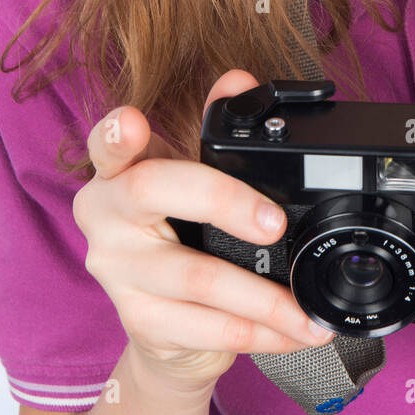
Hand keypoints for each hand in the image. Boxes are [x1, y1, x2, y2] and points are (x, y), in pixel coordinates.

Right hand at [73, 69, 335, 396]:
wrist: (165, 324)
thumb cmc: (183, 232)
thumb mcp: (197, 179)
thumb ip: (216, 128)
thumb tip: (239, 81)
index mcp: (118, 172)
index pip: (107, 144)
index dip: (116, 133)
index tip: (131, 120)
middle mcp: (106, 218)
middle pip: (154, 194)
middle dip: (223, 203)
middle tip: (277, 223)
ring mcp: (118, 272)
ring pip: (195, 278)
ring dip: (264, 299)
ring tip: (308, 311)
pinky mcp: (139, 321)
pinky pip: (206, 329)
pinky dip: (258, 334)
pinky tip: (290, 333)